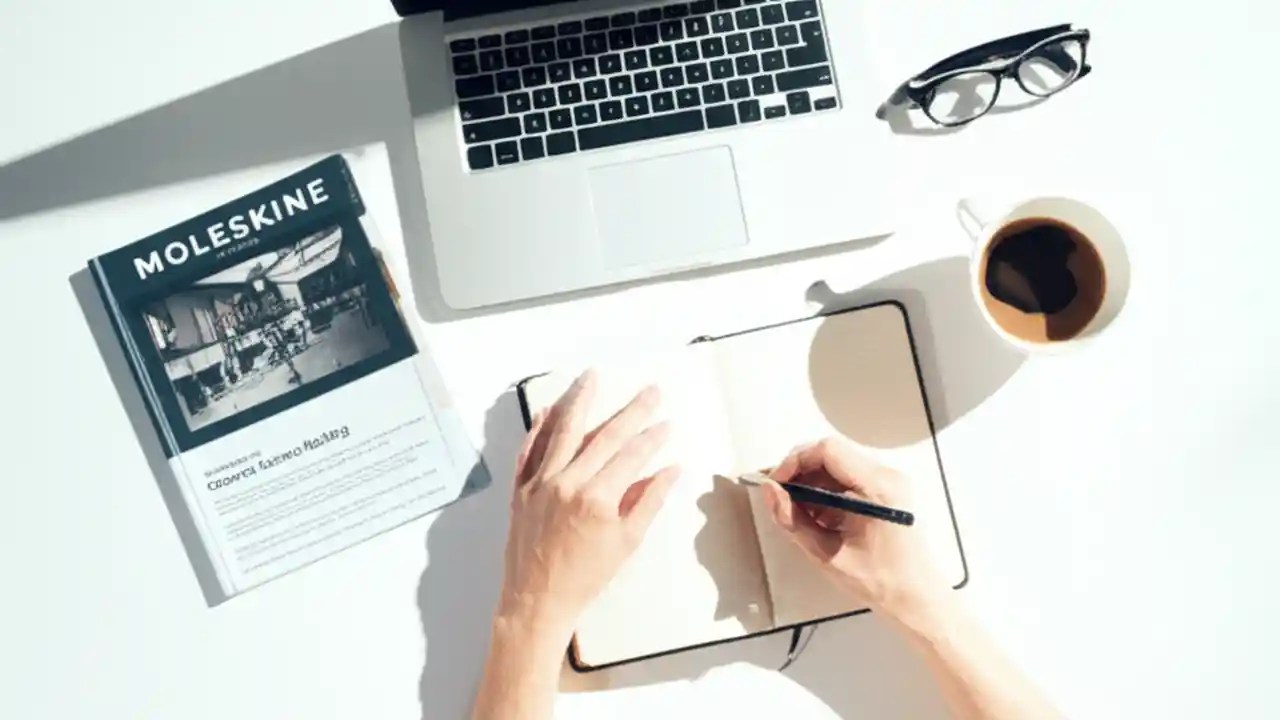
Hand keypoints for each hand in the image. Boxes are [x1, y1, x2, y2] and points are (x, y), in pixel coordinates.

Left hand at [498, 371, 679, 641]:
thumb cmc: (585, 577)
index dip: (652, 437)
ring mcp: (540, 483)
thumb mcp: (627, 543)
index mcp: (597, 498)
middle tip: (650, 391)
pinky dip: (539, 428)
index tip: (666, 424)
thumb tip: (671, 471)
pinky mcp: (520, 489)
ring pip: (562, 431)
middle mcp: (567, 483)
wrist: (537, 600)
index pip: (632, 455)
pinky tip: (549, 409)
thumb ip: (649, 501)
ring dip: (579, 400)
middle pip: (603, 435)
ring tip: (591, 377)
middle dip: (631, 411)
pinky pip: (529, 450)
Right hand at [762, 437, 949, 626]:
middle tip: (780, 497)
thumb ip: (794, 521)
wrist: (917, 597)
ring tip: (797, 512)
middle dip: (800, 471)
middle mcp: (888, 476)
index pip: (828, 451)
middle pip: (832, 453)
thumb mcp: (828, 555)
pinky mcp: (886, 490)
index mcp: (879, 488)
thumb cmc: (880, 582)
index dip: (795, 462)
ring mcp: (889, 481)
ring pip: (837, 464)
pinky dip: (825, 490)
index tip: (776, 484)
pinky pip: (848, 477)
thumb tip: (769, 492)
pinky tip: (817, 516)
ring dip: (811, 482)